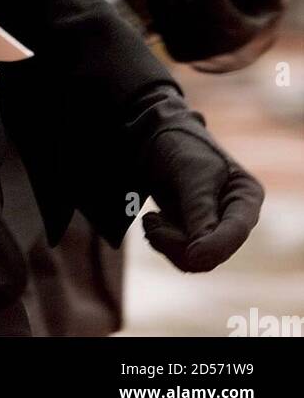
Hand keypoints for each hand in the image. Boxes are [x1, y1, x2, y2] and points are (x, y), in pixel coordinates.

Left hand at [138, 124, 263, 271]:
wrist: (155, 137)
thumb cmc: (180, 145)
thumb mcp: (191, 171)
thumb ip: (198, 209)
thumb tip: (200, 257)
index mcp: (246, 196)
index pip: (236, 232)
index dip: (215, 247)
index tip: (192, 254)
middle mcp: (235, 218)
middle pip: (212, 253)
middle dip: (177, 242)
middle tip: (150, 221)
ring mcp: (214, 229)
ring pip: (193, 260)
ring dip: (165, 243)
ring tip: (150, 219)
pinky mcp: (193, 235)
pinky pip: (179, 254)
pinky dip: (161, 241)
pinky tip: (152, 221)